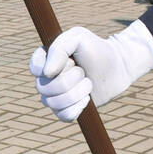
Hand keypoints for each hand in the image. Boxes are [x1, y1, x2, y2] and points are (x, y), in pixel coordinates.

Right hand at [29, 21, 152, 121]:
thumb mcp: (78, 38)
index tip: (69, 61)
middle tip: (83, 71)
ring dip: (76, 92)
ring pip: (54, 103)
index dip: (49, 68)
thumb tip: (46, 74)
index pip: (35, 68)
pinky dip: (78, 107)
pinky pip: (64, 116)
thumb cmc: (96, 49)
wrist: (118, 66)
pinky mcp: (68, 109)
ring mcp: (56, 96)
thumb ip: (59, 48)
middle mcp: (47, 79)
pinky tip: (87, 99)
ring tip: (88, 83)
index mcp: (46, 59)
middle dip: (69, 79)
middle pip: (44, 88)